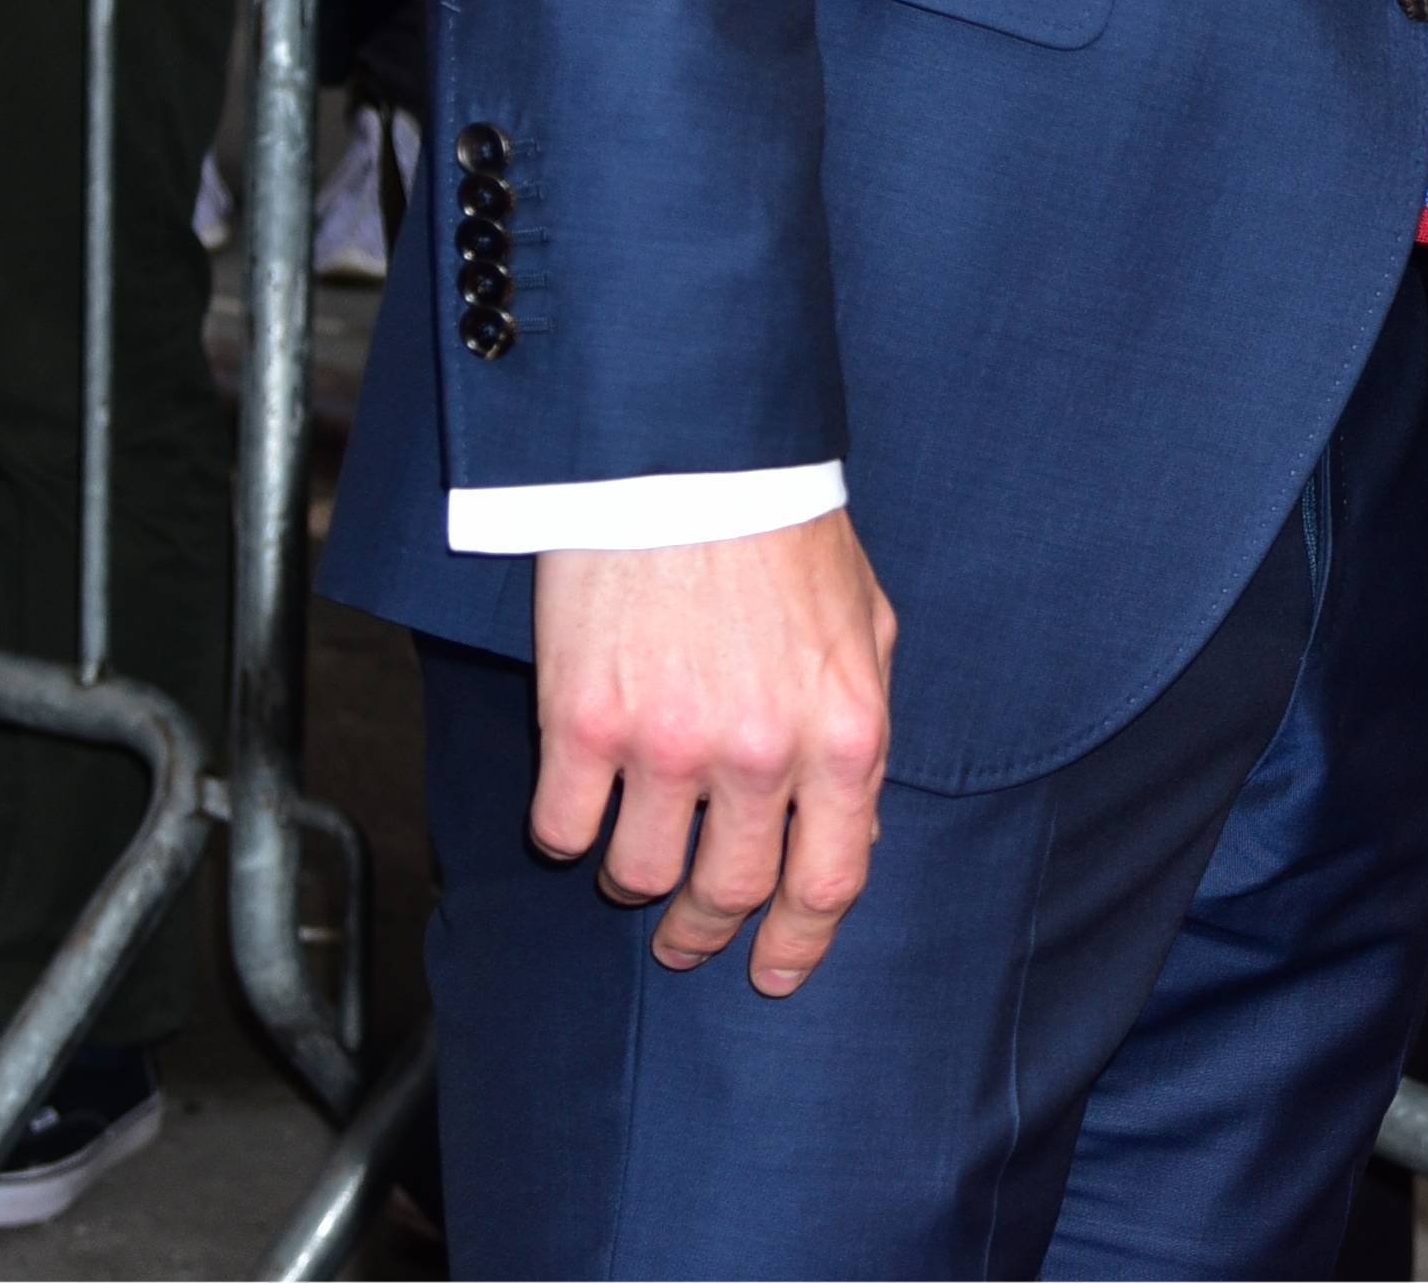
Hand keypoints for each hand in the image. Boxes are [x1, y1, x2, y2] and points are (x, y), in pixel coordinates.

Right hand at [530, 511, 897, 993]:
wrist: (691, 455)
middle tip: (686, 935)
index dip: (801, 941)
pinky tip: (580, 798)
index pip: (833, 879)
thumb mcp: (863, 622)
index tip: (774, 972)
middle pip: (732, 893)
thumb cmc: (782, 529)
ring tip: (634, 851)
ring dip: (636, 875)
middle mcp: (762, 753)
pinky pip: (564, 830)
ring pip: (641, 875)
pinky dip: (568, 828)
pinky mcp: (586, 725)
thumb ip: (859, 722)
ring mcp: (670, 745)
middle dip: (706, 929)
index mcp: (845, 730)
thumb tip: (854, 819)